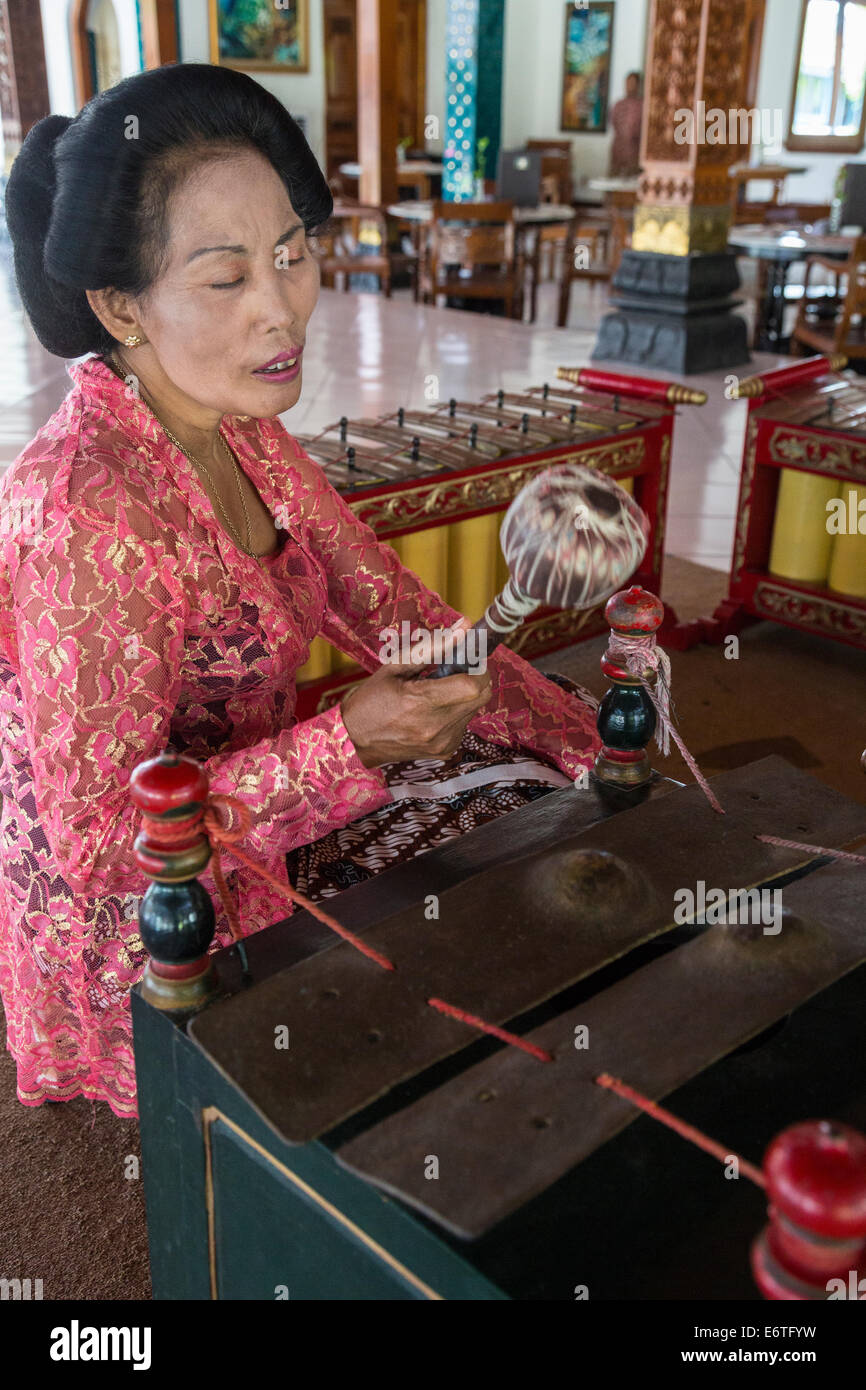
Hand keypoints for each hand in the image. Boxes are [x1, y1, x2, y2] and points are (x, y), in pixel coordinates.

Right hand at [340, 620, 493, 768]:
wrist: (355, 740)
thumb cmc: (371, 700)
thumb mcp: (395, 666)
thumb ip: (432, 647)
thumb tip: (464, 627)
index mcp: (420, 702)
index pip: (472, 684)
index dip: (476, 666)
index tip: (466, 656)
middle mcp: (436, 726)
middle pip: (482, 696)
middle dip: (476, 676)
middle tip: (455, 669)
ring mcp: (443, 742)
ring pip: (475, 708)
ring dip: (464, 694)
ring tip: (437, 691)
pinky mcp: (446, 750)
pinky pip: (464, 723)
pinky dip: (456, 711)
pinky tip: (434, 710)